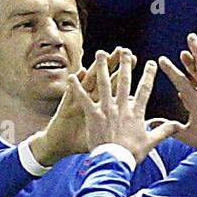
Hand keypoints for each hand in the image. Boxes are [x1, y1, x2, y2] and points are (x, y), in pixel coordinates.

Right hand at [29, 47, 124, 166]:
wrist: (59, 146)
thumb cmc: (79, 142)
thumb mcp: (100, 134)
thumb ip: (118, 128)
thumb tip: (137, 126)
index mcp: (100, 106)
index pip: (115, 86)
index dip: (123, 73)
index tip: (134, 59)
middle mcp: (90, 100)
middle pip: (104, 79)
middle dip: (113, 64)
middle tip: (122, 50)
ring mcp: (78, 102)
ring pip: (88, 82)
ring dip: (94, 68)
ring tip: (101, 55)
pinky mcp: (66, 108)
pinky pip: (70, 95)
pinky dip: (74, 85)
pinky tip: (77, 74)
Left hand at [65, 50, 180, 162]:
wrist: (115, 163)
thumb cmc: (132, 155)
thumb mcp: (150, 143)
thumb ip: (164, 131)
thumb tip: (179, 125)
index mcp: (136, 113)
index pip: (144, 90)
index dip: (148, 75)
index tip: (151, 63)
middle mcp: (122, 107)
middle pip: (124, 81)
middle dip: (125, 64)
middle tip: (125, 50)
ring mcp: (107, 110)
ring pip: (104, 84)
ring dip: (102, 67)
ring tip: (100, 53)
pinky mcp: (93, 116)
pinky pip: (83, 99)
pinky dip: (77, 88)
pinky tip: (72, 76)